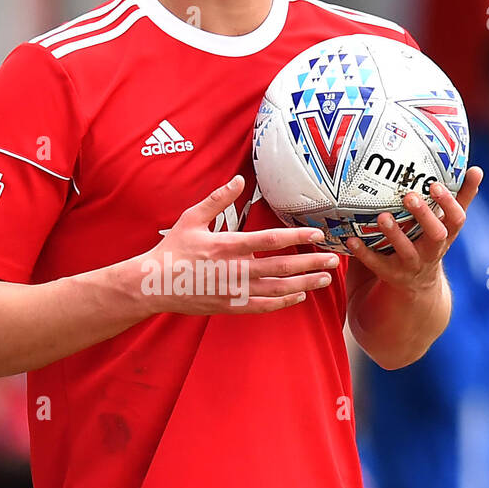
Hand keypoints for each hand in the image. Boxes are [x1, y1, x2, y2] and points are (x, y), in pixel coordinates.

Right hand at [130, 173, 340, 315]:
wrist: (154, 285)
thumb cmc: (173, 249)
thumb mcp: (192, 218)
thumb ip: (217, 199)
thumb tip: (239, 180)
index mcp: (227, 246)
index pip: (270, 240)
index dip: (296, 237)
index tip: (317, 234)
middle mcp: (235, 270)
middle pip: (282, 268)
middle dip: (311, 263)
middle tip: (333, 259)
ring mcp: (234, 291)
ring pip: (278, 289)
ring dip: (305, 283)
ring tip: (325, 279)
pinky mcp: (231, 306)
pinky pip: (264, 306)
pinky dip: (284, 302)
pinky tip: (300, 296)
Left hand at [344, 167, 483, 297]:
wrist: (417, 288)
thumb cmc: (431, 242)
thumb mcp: (448, 225)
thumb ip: (460, 199)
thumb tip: (478, 168)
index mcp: (446, 235)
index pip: (456, 219)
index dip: (448, 203)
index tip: (435, 185)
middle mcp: (433, 251)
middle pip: (435, 234)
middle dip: (424, 216)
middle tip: (409, 196)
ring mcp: (412, 264)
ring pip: (406, 251)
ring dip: (394, 234)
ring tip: (382, 216)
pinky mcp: (391, 275)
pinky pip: (377, 264)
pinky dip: (364, 252)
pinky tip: (351, 239)